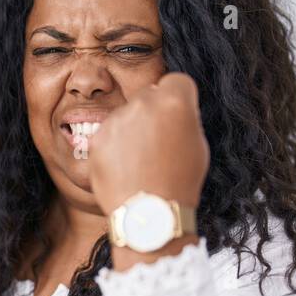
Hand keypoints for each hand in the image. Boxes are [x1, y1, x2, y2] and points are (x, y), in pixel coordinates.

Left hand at [84, 72, 208, 215]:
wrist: (148, 214)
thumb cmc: (179, 182)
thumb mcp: (197, 144)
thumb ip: (184, 118)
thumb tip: (173, 110)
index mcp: (174, 100)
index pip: (176, 81)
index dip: (177, 99)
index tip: (176, 116)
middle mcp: (143, 103)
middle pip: (148, 95)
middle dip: (152, 112)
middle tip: (158, 141)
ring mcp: (116, 120)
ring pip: (126, 115)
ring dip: (132, 129)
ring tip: (142, 161)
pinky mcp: (97, 138)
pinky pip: (109, 135)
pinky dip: (115, 147)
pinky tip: (126, 168)